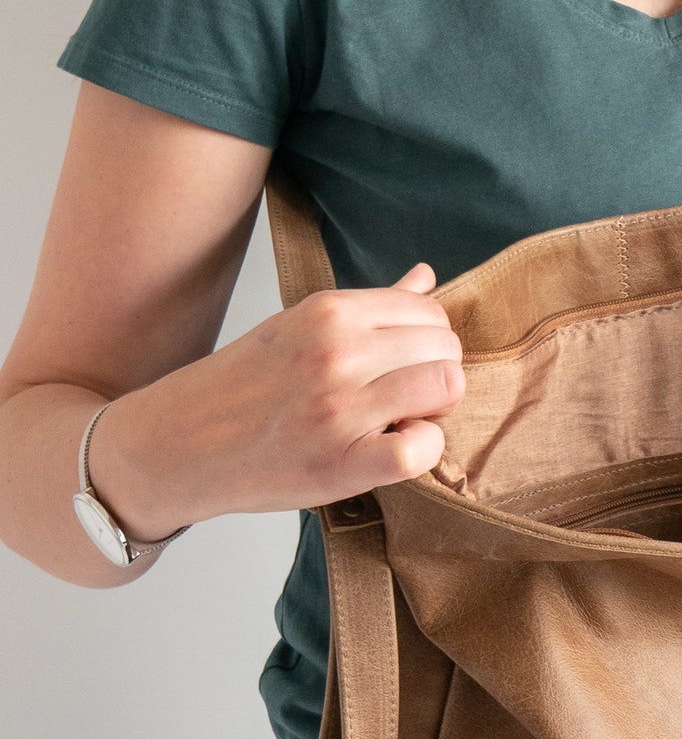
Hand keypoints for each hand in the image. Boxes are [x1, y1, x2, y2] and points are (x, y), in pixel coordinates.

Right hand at [90, 264, 463, 539]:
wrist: (176, 444)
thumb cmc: (241, 389)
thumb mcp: (299, 327)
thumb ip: (371, 307)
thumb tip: (425, 275)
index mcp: (328, 312)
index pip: (429, 310)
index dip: (426, 343)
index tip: (399, 367)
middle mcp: (337, 351)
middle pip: (446, 347)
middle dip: (435, 374)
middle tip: (399, 400)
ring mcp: (340, 407)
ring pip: (447, 385)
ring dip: (434, 409)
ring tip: (395, 422)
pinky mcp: (342, 463)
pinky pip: (422, 449)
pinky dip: (422, 451)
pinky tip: (391, 450)